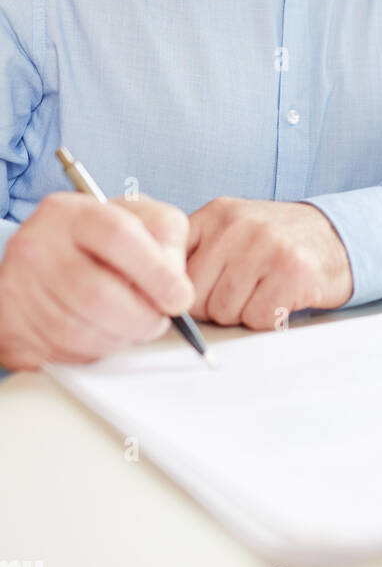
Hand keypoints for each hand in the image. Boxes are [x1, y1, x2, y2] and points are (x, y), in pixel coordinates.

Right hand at [0, 192, 194, 370]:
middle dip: (141, 318)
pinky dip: (94, 351)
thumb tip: (178, 288)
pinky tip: (101, 333)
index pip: (118, 236)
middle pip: (99, 295)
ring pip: (82, 332)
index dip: (157, 273)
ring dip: (120, 338)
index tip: (179, 298)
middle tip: (158, 320)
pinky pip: (63, 353)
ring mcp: (20, 289)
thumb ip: (165, 238)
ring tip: (131, 325)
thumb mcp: (134, 219)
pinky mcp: (14, 329)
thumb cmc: (96, 241)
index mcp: (71, 212)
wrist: (39, 261)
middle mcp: (38, 246)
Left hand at [185, 198, 352, 328]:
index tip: (195, 295)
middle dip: (214, 306)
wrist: (336, 237)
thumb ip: (196, 251)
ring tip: (263, 289)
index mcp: (217, 213)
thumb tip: (156, 294)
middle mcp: (240, 224)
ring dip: (243, 313)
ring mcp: (267, 245)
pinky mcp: (293, 271)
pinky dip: (268, 318)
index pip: (171, 266)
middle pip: (196, 296)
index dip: (181, 291)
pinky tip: (281, 296)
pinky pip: (257, 318)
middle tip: (242, 290)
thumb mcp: (233, 230)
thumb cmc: (277, 242)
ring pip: (225, 311)